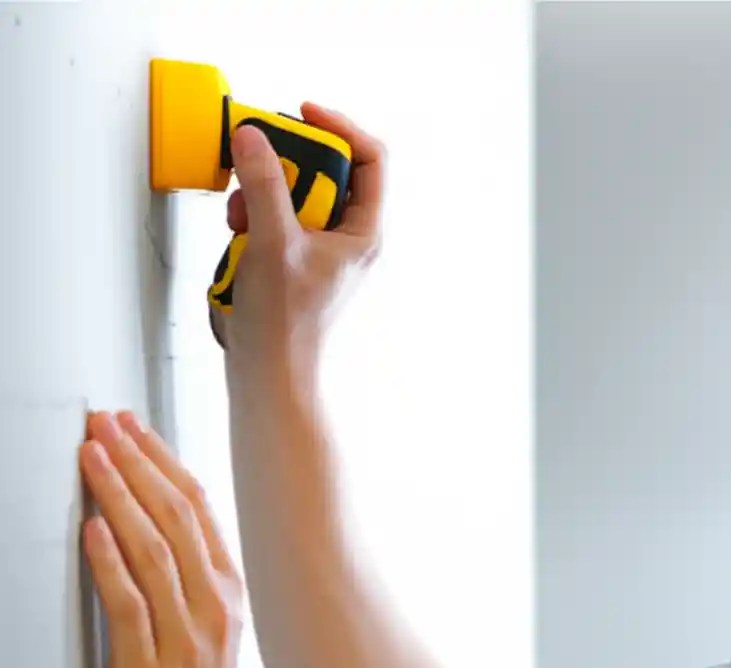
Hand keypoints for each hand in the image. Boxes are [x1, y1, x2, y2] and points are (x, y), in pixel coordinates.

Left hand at [80, 410, 242, 667]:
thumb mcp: (204, 625)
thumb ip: (187, 574)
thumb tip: (150, 513)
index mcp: (229, 590)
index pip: (198, 508)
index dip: (163, 460)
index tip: (133, 426)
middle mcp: (216, 607)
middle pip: (177, 518)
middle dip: (137, 463)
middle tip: (105, 425)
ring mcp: (187, 637)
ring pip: (154, 550)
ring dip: (118, 496)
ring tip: (92, 458)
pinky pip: (130, 603)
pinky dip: (110, 561)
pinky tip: (92, 529)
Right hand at [217, 103, 386, 360]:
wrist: (266, 372)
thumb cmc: (285, 323)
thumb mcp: (272, 241)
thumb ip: (264, 184)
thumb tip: (253, 137)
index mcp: (365, 231)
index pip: (369, 158)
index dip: (339, 127)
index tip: (302, 111)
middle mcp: (349, 236)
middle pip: (323, 171)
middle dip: (283, 168)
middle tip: (255, 174)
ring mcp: (320, 247)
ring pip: (292, 194)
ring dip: (261, 197)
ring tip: (243, 223)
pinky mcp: (292, 257)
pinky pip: (273, 218)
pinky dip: (252, 220)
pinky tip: (239, 242)